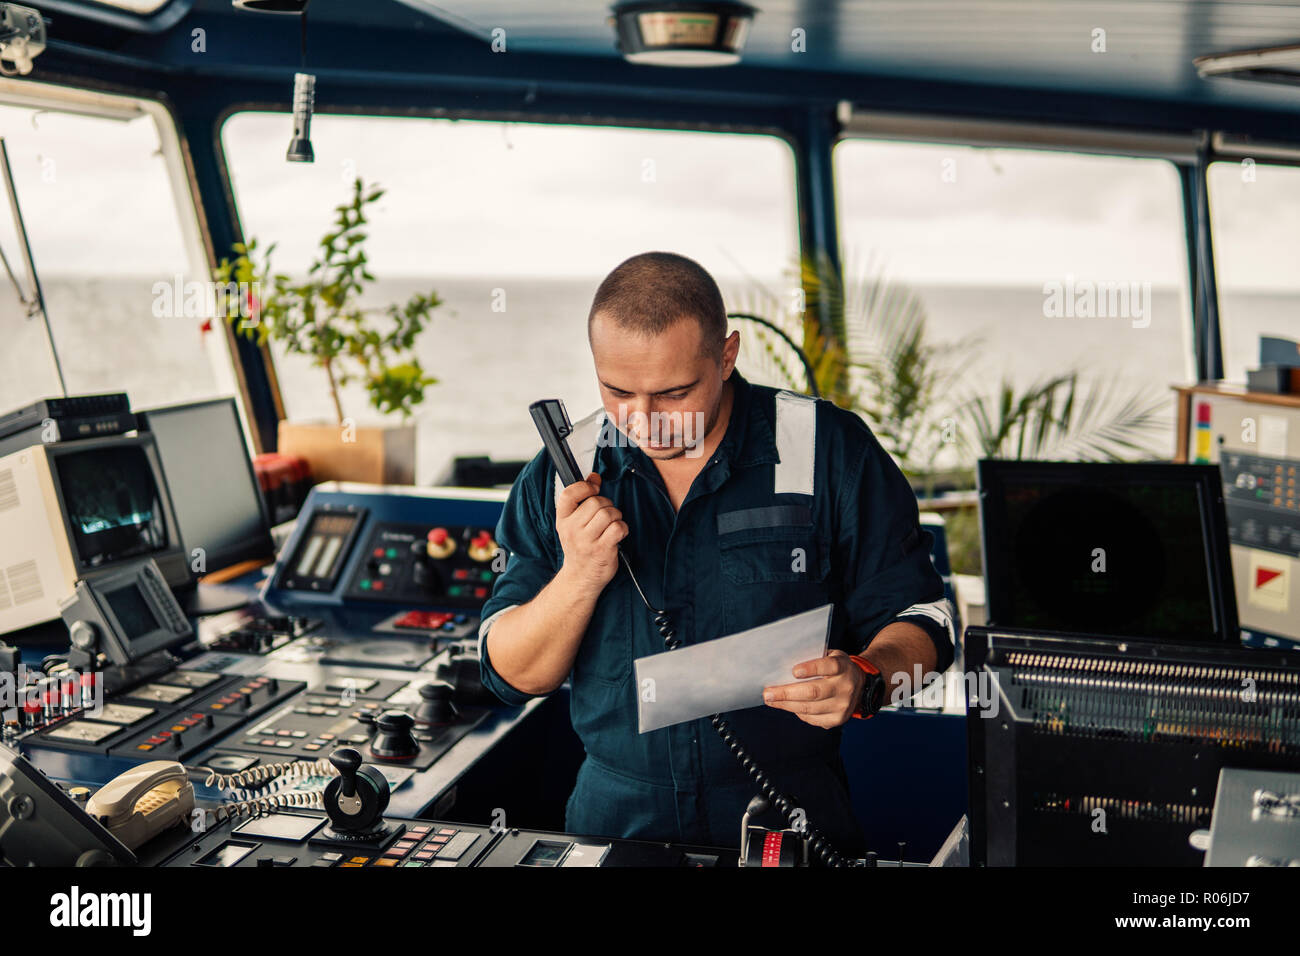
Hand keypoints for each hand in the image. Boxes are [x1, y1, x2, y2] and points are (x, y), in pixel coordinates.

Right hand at [555, 473, 626, 594]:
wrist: (581, 577)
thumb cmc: (580, 547)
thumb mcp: (574, 523)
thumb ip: (582, 499)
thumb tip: (594, 476)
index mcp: (563, 520)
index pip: (569, 494)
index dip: (585, 486)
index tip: (594, 489)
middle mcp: (572, 529)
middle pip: (595, 502)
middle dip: (607, 505)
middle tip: (606, 515)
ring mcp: (586, 541)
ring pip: (608, 513)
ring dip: (616, 516)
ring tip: (612, 525)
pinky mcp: (602, 550)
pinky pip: (618, 527)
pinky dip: (622, 528)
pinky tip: (618, 534)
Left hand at [762, 650, 865, 728]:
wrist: (859, 685)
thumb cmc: (835, 667)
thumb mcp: (829, 656)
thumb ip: (812, 659)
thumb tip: (781, 667)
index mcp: (843, 667)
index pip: (829, 666)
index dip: (812, 668)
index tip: (794, 671)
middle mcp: (845, 687)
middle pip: (814, 692)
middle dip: (787, 693)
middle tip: (768, 693)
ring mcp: (843, 706)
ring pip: (809, 708)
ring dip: (786, 704)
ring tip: (771, 700)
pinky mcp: (837, 719)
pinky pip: (811, 718)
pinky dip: (796, 711)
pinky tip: (786, 705)